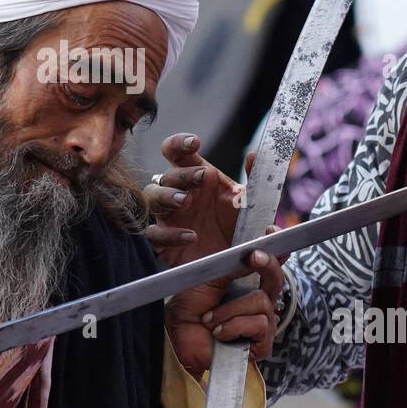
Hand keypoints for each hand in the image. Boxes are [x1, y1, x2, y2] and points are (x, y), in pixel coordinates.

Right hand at [144, 133, 248, 267]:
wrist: (234, 264)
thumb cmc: (239, 228)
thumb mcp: (252, 205)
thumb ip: (254, 180)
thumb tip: (253, 155)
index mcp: (198, 178)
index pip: (178, 153)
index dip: (179, 143)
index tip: (194, 143)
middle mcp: (180, 192)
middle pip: (167, 173)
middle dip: (183, 173)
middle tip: (201, 177)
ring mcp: (169, 216)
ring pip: (152, 196)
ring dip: (167, 195)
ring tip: (185, 201)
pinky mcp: (164, 240)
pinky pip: (155, 233)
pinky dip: (169, 233)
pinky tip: (190, 236)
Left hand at [166, 227, 285, 372]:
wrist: (180, 337)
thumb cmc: (193, 307)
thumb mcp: (210, 279)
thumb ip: (232, 266)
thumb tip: (253, 250)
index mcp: (250, 284)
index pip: (272, 264)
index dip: (277, 248)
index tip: (271, 231)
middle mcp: (261, 302)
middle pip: (276, 278)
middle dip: (267, 265)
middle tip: (253, 256)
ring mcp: (263, 323)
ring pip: (261, 302)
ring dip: (229, 310)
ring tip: (209, 319)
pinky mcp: (262, 344)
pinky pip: (258, 324)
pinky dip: (232, 326)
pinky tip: (218, 332)